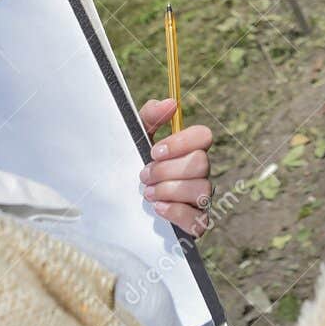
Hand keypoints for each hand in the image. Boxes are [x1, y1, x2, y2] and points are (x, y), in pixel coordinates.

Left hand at [138, 97, 213, 236]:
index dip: (181, 143)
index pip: (204, 136)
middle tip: (144, 175)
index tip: (154, 151)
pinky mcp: (196, 222)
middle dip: (166, 170)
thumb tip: (171, 103)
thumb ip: (150, 116)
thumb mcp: (137, 137)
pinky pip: (199, 219)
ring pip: (200, 190)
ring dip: (169, 190)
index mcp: (190, 148)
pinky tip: (158, 208)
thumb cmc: (135, 163)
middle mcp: (201, 172)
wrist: (121, 201)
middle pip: (200, 163)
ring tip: (148, 193)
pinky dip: (177, 213)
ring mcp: (201, 198)